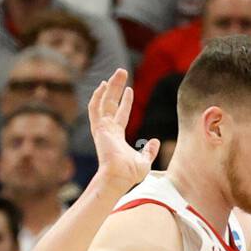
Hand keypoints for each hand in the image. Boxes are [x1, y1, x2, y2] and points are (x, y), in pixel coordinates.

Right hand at [88, 68, 159, 190]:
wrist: (119, 178)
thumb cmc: (130, 174)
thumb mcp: (144, 161)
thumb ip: (149, 150)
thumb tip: (156, 141)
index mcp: (116, 136)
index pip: (120, 114)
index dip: (125, 101)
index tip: (129, 89)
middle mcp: (107, 130)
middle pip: (111, 103)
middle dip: (116, 87)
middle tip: (121, 72)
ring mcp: (102, 129)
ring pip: (104, 102)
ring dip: (109, 86)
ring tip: (118, 73)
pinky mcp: (98, 129)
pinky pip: (95, 109)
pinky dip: (97, 97)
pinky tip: (102, 85)